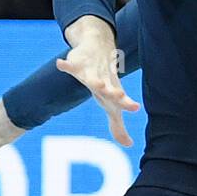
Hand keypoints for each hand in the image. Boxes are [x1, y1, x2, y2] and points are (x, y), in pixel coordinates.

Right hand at [59, 16, 139, 145]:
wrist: (99, 50)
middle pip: (107, 88)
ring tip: (97, 84)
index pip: (121, 100)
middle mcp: (103, 81)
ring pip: (91, 76)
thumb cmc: (107, 84)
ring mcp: (90, 72)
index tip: (135, 107)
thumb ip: (118, 127)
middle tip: (120, 95)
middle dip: (112, 92)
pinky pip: (69, 65)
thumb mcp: (112, 106)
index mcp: (112, 92)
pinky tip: (60, 64)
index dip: (127, 104)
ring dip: (93, 80)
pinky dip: (65, 65)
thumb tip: (129, 145)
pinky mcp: (76, 63)